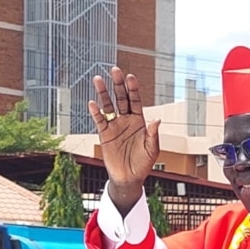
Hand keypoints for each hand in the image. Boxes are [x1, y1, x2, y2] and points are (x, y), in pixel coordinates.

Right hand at [89, 66, 161, 214]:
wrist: (129, 178)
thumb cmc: (143, 164)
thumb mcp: (152, 149)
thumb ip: (153, 134)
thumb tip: (157, 119)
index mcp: (139, 121)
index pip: (136, 101)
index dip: (133, 89)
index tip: (130, 77)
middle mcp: (126, 120)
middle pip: (121, 98)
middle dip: (118, 85)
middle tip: (115, 70)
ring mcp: (115, 126)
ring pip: (108, 106)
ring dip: (103, 93)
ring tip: (98, 79)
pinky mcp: (104, 135)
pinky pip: (99, 121)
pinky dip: (96, 112)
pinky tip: (93, 103)